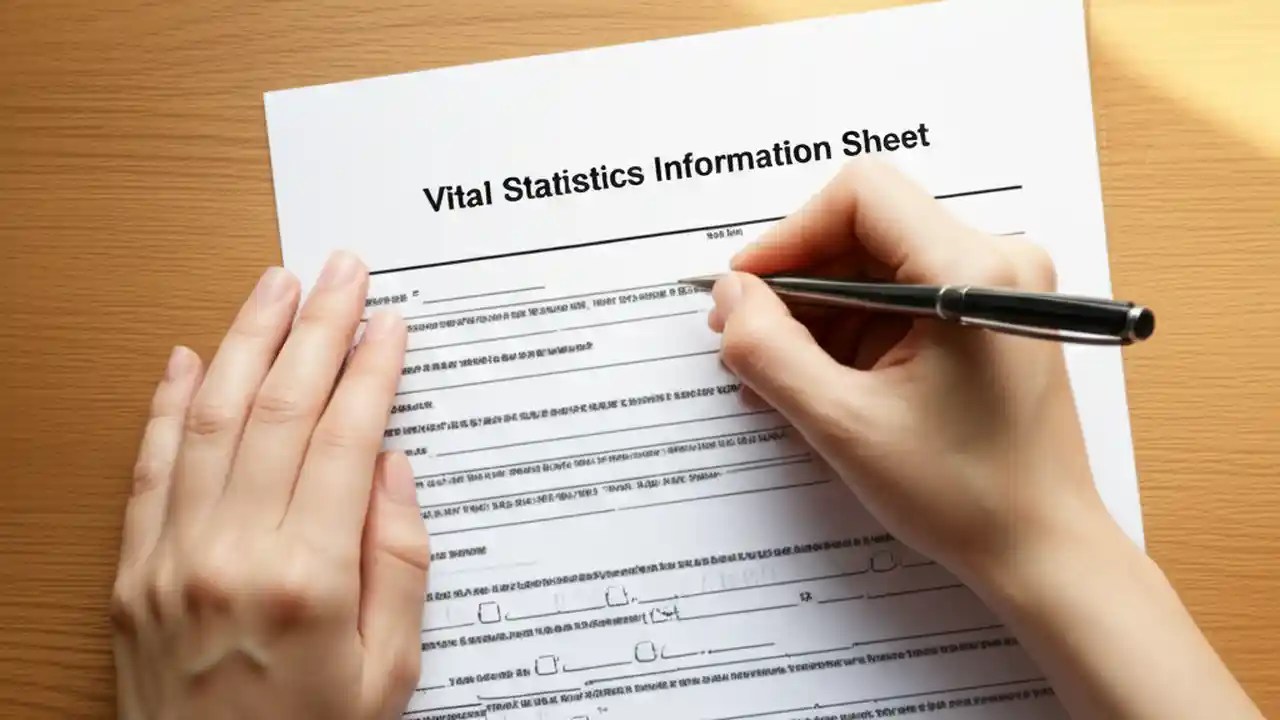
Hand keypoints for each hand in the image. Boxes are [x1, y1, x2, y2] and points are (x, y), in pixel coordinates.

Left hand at [111, 253, 427, 719]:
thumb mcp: (388, 675)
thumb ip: (399, 566)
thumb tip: (394, 470)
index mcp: (309, 578)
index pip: (346, 438)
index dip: (372, 370)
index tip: (390, 323)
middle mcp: (232, 553)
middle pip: (280, 408)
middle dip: (318, 327)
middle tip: (341, 271)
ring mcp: (171, 559)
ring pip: (210, 417)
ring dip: (247, 340)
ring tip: (275, 285)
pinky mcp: (132, 573)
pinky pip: (148, 466)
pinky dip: (166, 403)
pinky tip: (190, 354)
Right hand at [707, 159, 1106, 587]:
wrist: (1040, 548)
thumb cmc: (966, 494)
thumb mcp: (844, 424)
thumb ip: (771, 351)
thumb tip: (731, 297)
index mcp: (972, 273)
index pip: (861, 196)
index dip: (789, 236)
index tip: (747, 288)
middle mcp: (997, 262)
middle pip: (867, 227)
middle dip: (799, 280)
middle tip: (749, 335)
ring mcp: (997, 287)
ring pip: (878, 263)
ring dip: (821, 311)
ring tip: (782, 375)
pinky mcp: (989, 315)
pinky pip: (902, 295)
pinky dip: (854, 330)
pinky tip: (823, 380)